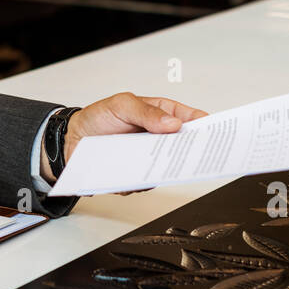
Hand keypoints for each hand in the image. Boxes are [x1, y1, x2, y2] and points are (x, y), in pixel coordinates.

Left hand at [48, 94, 208, 189]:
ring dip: (165, 171)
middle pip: (185, 148)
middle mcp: (159, 139)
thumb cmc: (100, 117)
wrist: (72, 139)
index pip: (192, 120)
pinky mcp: (136, 177)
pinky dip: (140, 182)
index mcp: (162, 115)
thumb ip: (146, 113)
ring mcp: (148, 159)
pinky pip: (145, 184)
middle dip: (192, 153)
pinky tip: (132, 177)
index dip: (208, 126)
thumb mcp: (122, 104)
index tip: (216, 133)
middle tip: (196, 156)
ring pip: (167, 169)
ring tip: (160, 168)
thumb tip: (174, 124)